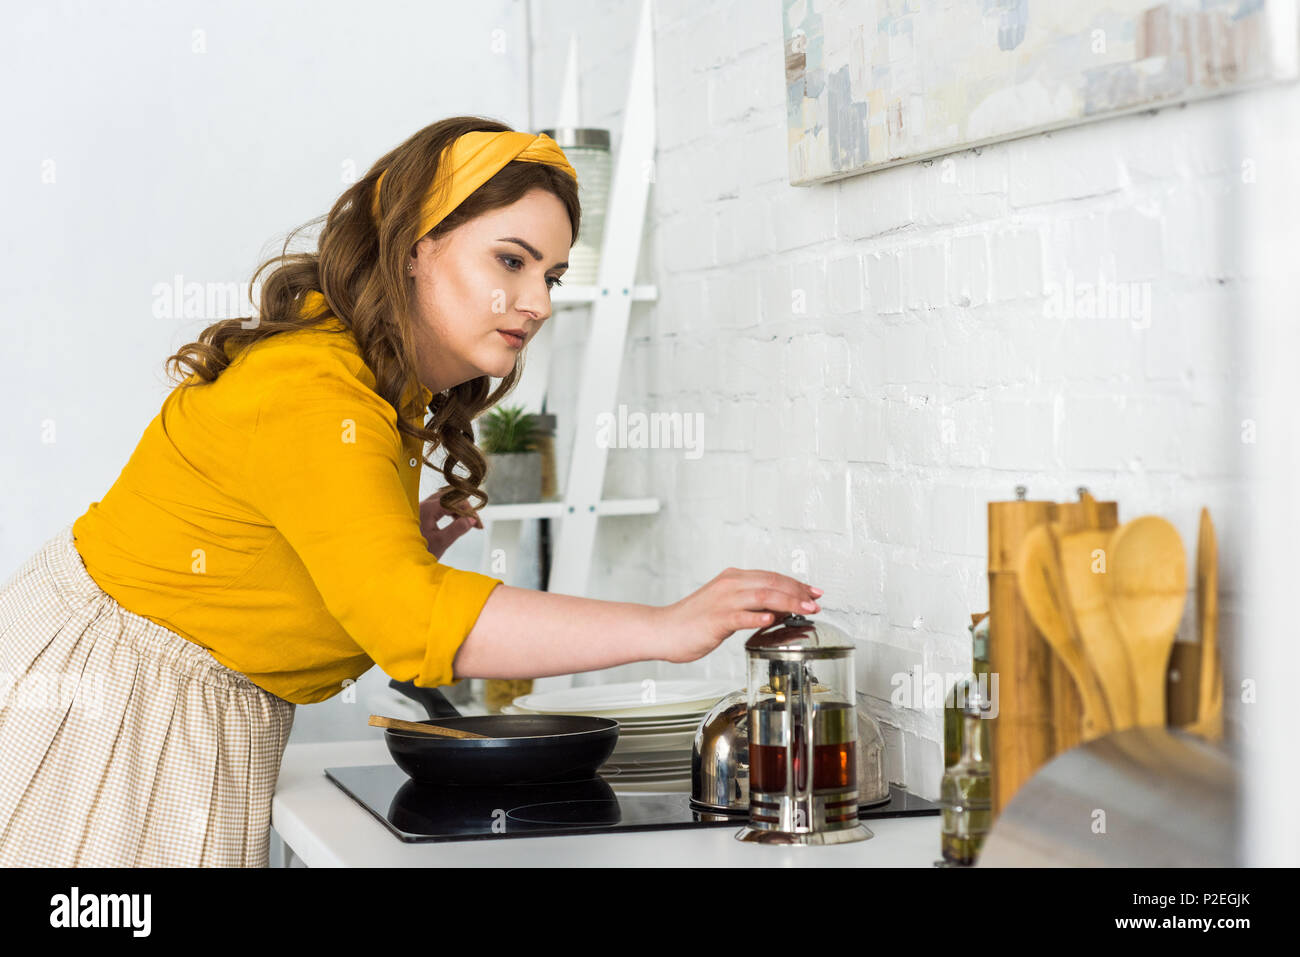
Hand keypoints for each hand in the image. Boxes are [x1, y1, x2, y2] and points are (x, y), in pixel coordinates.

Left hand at [419, 485, 482, 559]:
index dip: (469, 512)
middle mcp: (424, 504)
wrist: (400, 556)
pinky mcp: (422, 512)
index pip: (455, 501)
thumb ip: (457, 529)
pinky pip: (440, 504)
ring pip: (446, 499)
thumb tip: (472, 520)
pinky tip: (456, 521)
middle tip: (474, 523)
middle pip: (451, 496)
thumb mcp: (440, 542)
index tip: (478, 525)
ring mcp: (422, 507)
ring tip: (467, 523)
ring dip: (458, 509)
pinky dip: (450, 510)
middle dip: (465, 508)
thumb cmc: (418, 551)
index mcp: (428, 509)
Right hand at [654, 567, 823, 663]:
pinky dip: (759, 617)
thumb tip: (778, 608)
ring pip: (764, 596)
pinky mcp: (717, 619)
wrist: (664, 629)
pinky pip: (742, 616)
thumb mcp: (726, 605)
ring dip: (789, 602)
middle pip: (772, 582)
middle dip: (798, 591)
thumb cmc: (693, 621)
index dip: (796, 583)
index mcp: (733, 579)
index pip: (772, 576)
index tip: (813, 591)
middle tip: (816, 601)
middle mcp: (730, 585)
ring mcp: (723, 601)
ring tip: (805, 609)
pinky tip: (773, 620)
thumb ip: (750, 604)